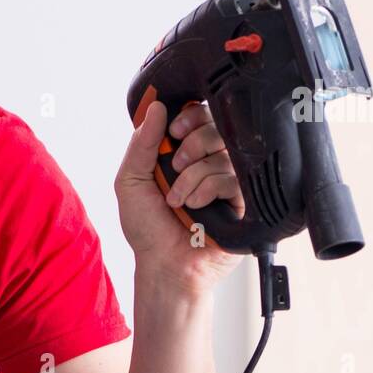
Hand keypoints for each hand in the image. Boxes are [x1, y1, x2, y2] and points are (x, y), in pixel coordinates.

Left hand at [114, 98, 245, 297]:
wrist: (163, 265)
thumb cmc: (146, 228)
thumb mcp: (130, 182)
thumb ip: (141, 144)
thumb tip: (155, 107)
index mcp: (183, 154)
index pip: (200, 117)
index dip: (190, 117)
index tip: (175, 130)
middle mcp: (208, 163)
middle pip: (217, 128)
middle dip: (191, 144)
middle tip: (175, 166)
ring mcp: (227, 182)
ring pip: (221, 154)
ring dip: (191, 177)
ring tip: (177, 201)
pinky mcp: (242, 201)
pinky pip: (231, 178)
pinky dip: (206, 190)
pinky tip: (195, 207)